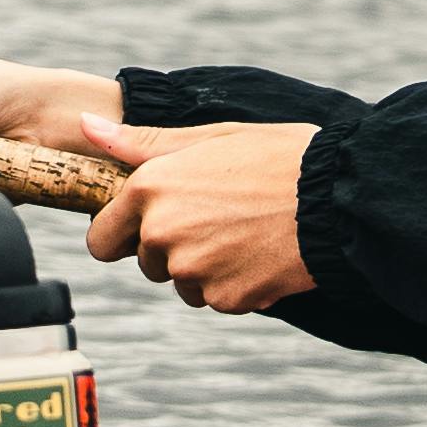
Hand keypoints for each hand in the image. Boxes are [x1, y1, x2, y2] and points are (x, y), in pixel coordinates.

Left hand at [75, 113, 314, 316]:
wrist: (339, 197)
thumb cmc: (278, 156)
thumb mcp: (210, 136)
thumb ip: (143, 141)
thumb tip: (86, 126)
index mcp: (150, 189)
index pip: (101, 239)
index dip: (125, 232)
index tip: (155, 221)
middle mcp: (162, 234)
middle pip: (146, 262)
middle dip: (171, 247)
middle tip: (218, 216)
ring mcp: (193, 271)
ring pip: (182, 281)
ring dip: (205, 266)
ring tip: (245, 232)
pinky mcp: (225, 300)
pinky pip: (217, 298)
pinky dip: (235, 283)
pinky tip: (261, 253)